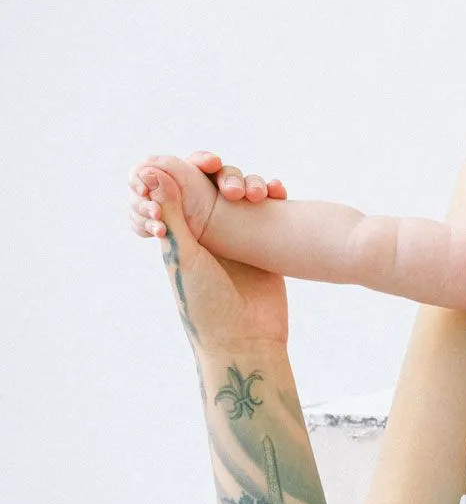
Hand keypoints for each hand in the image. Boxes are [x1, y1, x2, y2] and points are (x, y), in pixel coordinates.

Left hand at [140, 166, 288, 350]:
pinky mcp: (267, 245)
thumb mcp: (184, 256)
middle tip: (231, 178)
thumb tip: (149, 171)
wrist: (247, 342)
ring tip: (260, 193)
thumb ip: (171, 214)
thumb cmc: (206, 305)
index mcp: (183, 235)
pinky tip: (278, 192)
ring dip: (252, 183)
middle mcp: (210, 233)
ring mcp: (241, 238)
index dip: (189, 169)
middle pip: (215, 187)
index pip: (182, 189)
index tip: (203, 161)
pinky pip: (270, 211)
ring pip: (244, 195)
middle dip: (225, 175)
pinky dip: (275, 197)